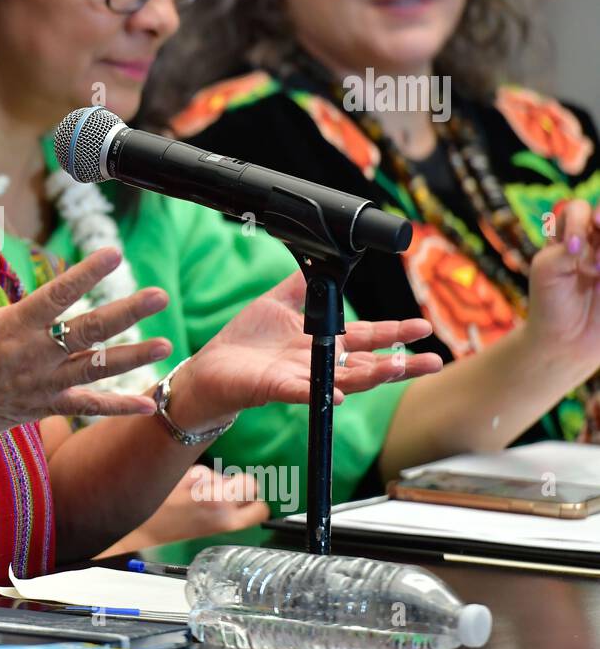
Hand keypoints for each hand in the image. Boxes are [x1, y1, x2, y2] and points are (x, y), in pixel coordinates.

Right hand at [0, 242, 171, 443]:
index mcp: (15, 324)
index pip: (58, 294)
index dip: (87, 274)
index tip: (113, 253)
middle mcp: (36, 354)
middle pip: (88, 330)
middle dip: (126, 312)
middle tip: (160, 295)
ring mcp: (44, 383)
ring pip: (96, 368)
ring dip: (132, 357)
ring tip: (165, 343)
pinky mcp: (46, 406)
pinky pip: (87, 407)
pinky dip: (118, 407)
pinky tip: (149, 404)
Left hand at [100, 466, 270, 554]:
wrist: (137, 527)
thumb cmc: (168, 531)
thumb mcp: (205, 530)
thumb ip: (224, 514)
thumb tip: (239, 499)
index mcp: (226, 524)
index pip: (261, 509)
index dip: (256, 504)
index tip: (250, 504)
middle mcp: (219, 503)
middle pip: (250, 483)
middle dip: (242, 486)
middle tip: (227, 492)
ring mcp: (204, 485)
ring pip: (222, 475)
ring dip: (213, 480)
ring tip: (194, 492)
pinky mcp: (187, 472)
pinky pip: (201, 471)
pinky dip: (195, 475)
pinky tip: (181, 486)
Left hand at [167, 271, 444, 432]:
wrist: (213, 368)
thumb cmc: (246, 341)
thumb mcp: (279, 303)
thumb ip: (303, 282)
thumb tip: (323, 254)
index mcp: (323, 342)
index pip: (368, 337)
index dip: (395, 332)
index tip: (423, 327)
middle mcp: (320, 363)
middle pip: (369, 363)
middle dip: (402, 363)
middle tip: (434, 362)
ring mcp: (302, 378)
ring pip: (345, 379)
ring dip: (373, 374)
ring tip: (399, 368)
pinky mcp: (277, 387)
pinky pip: (303, 392)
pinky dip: (321, 393)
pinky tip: (338, 394)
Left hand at [523, 199, 599, 366]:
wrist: (566, 340)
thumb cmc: (549, 302)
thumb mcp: (546, 271)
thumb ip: (563, 249)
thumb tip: (582, 242)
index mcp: (570, 235)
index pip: (579, 209)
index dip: (580, 218)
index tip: (575, 246)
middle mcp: (595, 242)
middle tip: (599, 233)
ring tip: (598, 269)